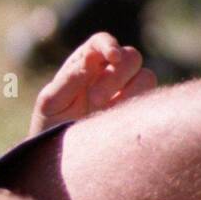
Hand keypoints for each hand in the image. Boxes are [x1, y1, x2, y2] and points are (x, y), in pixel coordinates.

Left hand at [30, 32, 155, 134]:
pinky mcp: (137, 109)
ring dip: (130, 91)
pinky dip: (138, 105)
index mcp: (84, 63)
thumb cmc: (50, 125)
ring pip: (146, 76)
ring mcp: (126, 90)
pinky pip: (151, 99)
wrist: (60, 157)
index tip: (112, 57)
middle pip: (130, 56)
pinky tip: (118, 119)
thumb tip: (90, 60)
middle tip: (94, 100)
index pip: (101, 42)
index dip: (109, 44)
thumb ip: (67, 81)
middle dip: (115, 76)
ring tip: (104, 112)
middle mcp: (108, 72)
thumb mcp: (50, 103)